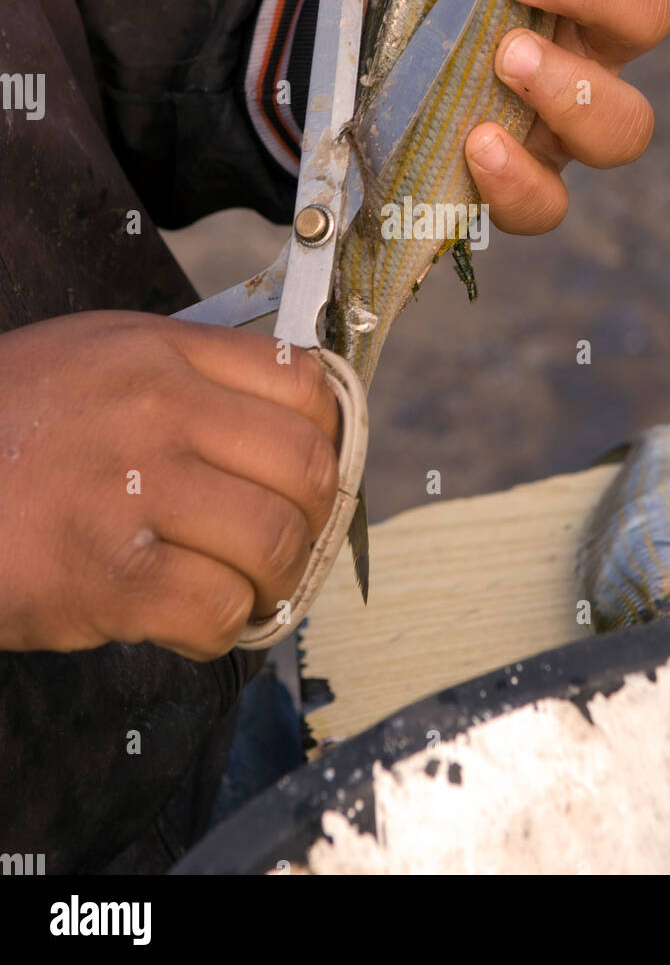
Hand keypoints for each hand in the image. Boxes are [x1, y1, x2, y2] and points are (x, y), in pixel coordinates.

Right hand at [0, 312, 338, 658]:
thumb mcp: (94, 358)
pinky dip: (221, 627)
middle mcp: (156, 410)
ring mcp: (133, 491)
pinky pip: (219, 609)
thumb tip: (290, 422)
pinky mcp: (108, 577)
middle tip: (282, 540)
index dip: (327, 435)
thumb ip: (188, 375)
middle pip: (305, 466)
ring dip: (273, 579)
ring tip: (238, 584)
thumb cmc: (4, 426)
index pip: (303, 381)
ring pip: (276, 542)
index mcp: (159, 352)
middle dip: (311, 517)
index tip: (312, 470)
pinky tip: (188, 618)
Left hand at [367, 0, 669, 233]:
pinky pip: (551, 203)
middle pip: (653, 11)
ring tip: (506, 58)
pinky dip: (519, 180)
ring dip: (575, 87)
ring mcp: (567, 121)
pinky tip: (477, 145)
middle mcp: (593, 42)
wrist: (345, 50)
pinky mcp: (527, 184)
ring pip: (628, 124)